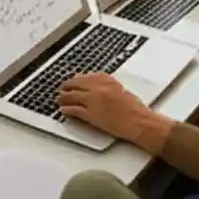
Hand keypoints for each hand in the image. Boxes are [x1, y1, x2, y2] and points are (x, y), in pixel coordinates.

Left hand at [57, 73, 172, 151]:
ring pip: (71, 96)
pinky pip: (73, 110)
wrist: (139, 121)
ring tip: (59, 100)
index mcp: (107, 81)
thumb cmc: (135, 110)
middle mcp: (98, 88)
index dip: (77, 79)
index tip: (73, 81)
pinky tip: (63, 111)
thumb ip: (108, 88)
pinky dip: (66, 110)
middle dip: (67, 86)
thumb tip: (97, 91)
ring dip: (63, 98)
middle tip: (62, 89)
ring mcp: (93, 100)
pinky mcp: (90, 114)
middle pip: (76, 84)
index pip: (87, 77)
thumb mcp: (121, 92)